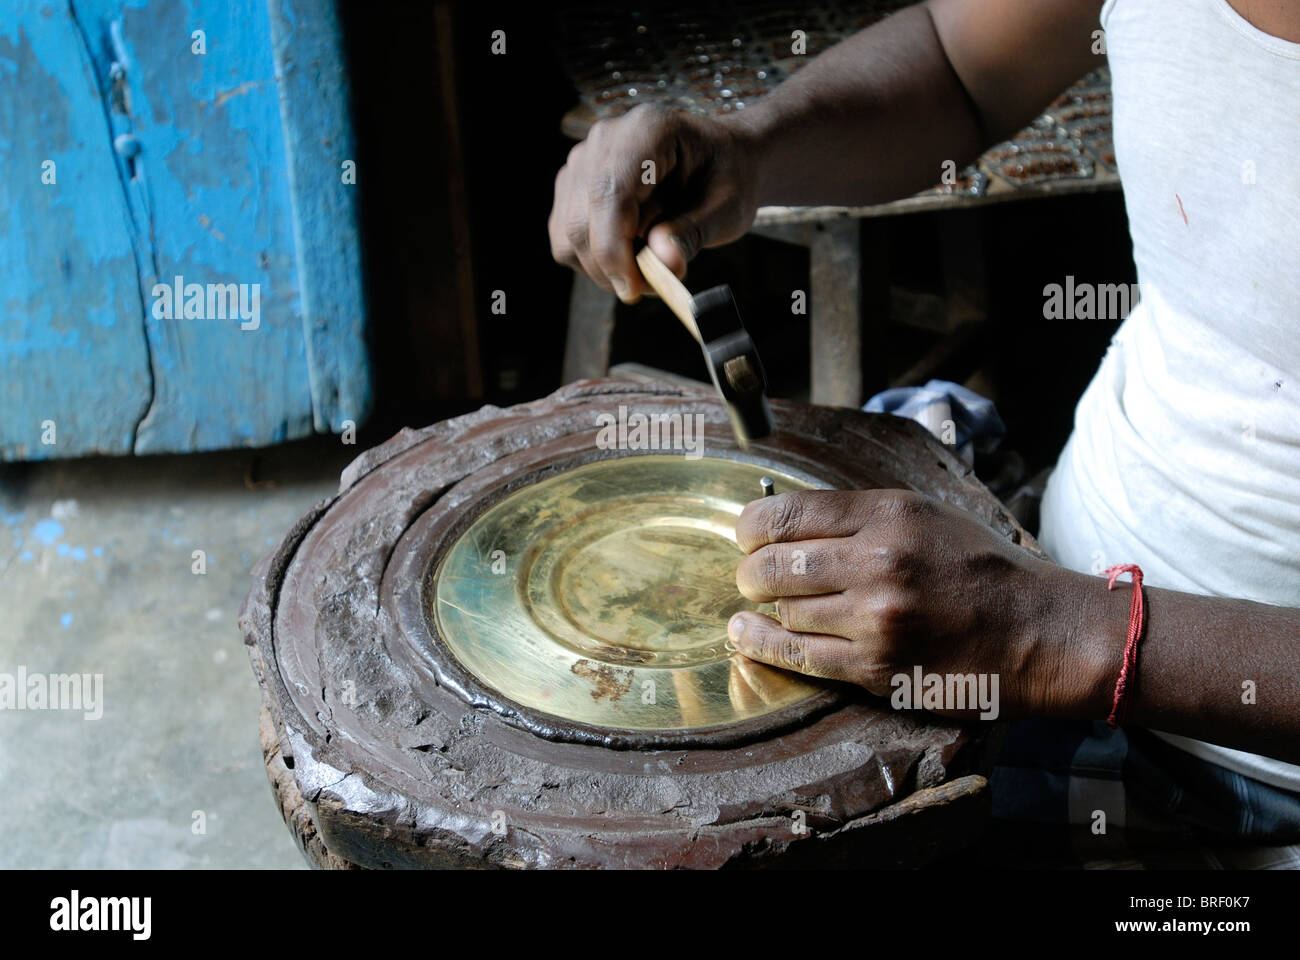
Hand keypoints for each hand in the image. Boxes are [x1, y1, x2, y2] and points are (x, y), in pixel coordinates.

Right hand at [548, 103, 761, 301]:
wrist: (719, 160)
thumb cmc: (727, 177)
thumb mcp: (727, 207)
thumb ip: (694, 233)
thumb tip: (664, 264)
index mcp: (648, 130)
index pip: (610, 192)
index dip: (614, 248)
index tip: (635, 288)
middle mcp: (604, 139)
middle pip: (582, 219)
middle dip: (612, 266)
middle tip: (654, 287)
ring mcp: (582, 162)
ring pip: (568, 234)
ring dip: (603, 267)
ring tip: (647, 267)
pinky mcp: (571, 187)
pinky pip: (565, 239)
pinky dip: (593, 261)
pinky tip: (629, 255)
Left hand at [728, 489, 1107, 719]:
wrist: (1039, 632)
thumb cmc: (983, 569)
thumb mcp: (926, 516)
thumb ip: (861, 516)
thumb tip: (791, 523)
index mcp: (889, 515)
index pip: (788, 513)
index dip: (751, 527)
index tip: (746, 536)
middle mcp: (878, 562)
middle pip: (775, 566)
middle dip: (750, 573)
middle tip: (750, 577)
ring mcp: (876, 618)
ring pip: (784, 611)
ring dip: (765, 609)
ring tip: (759, 605)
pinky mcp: (878, 667)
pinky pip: (801, 656)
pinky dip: (764, 645)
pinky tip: (747, 634)